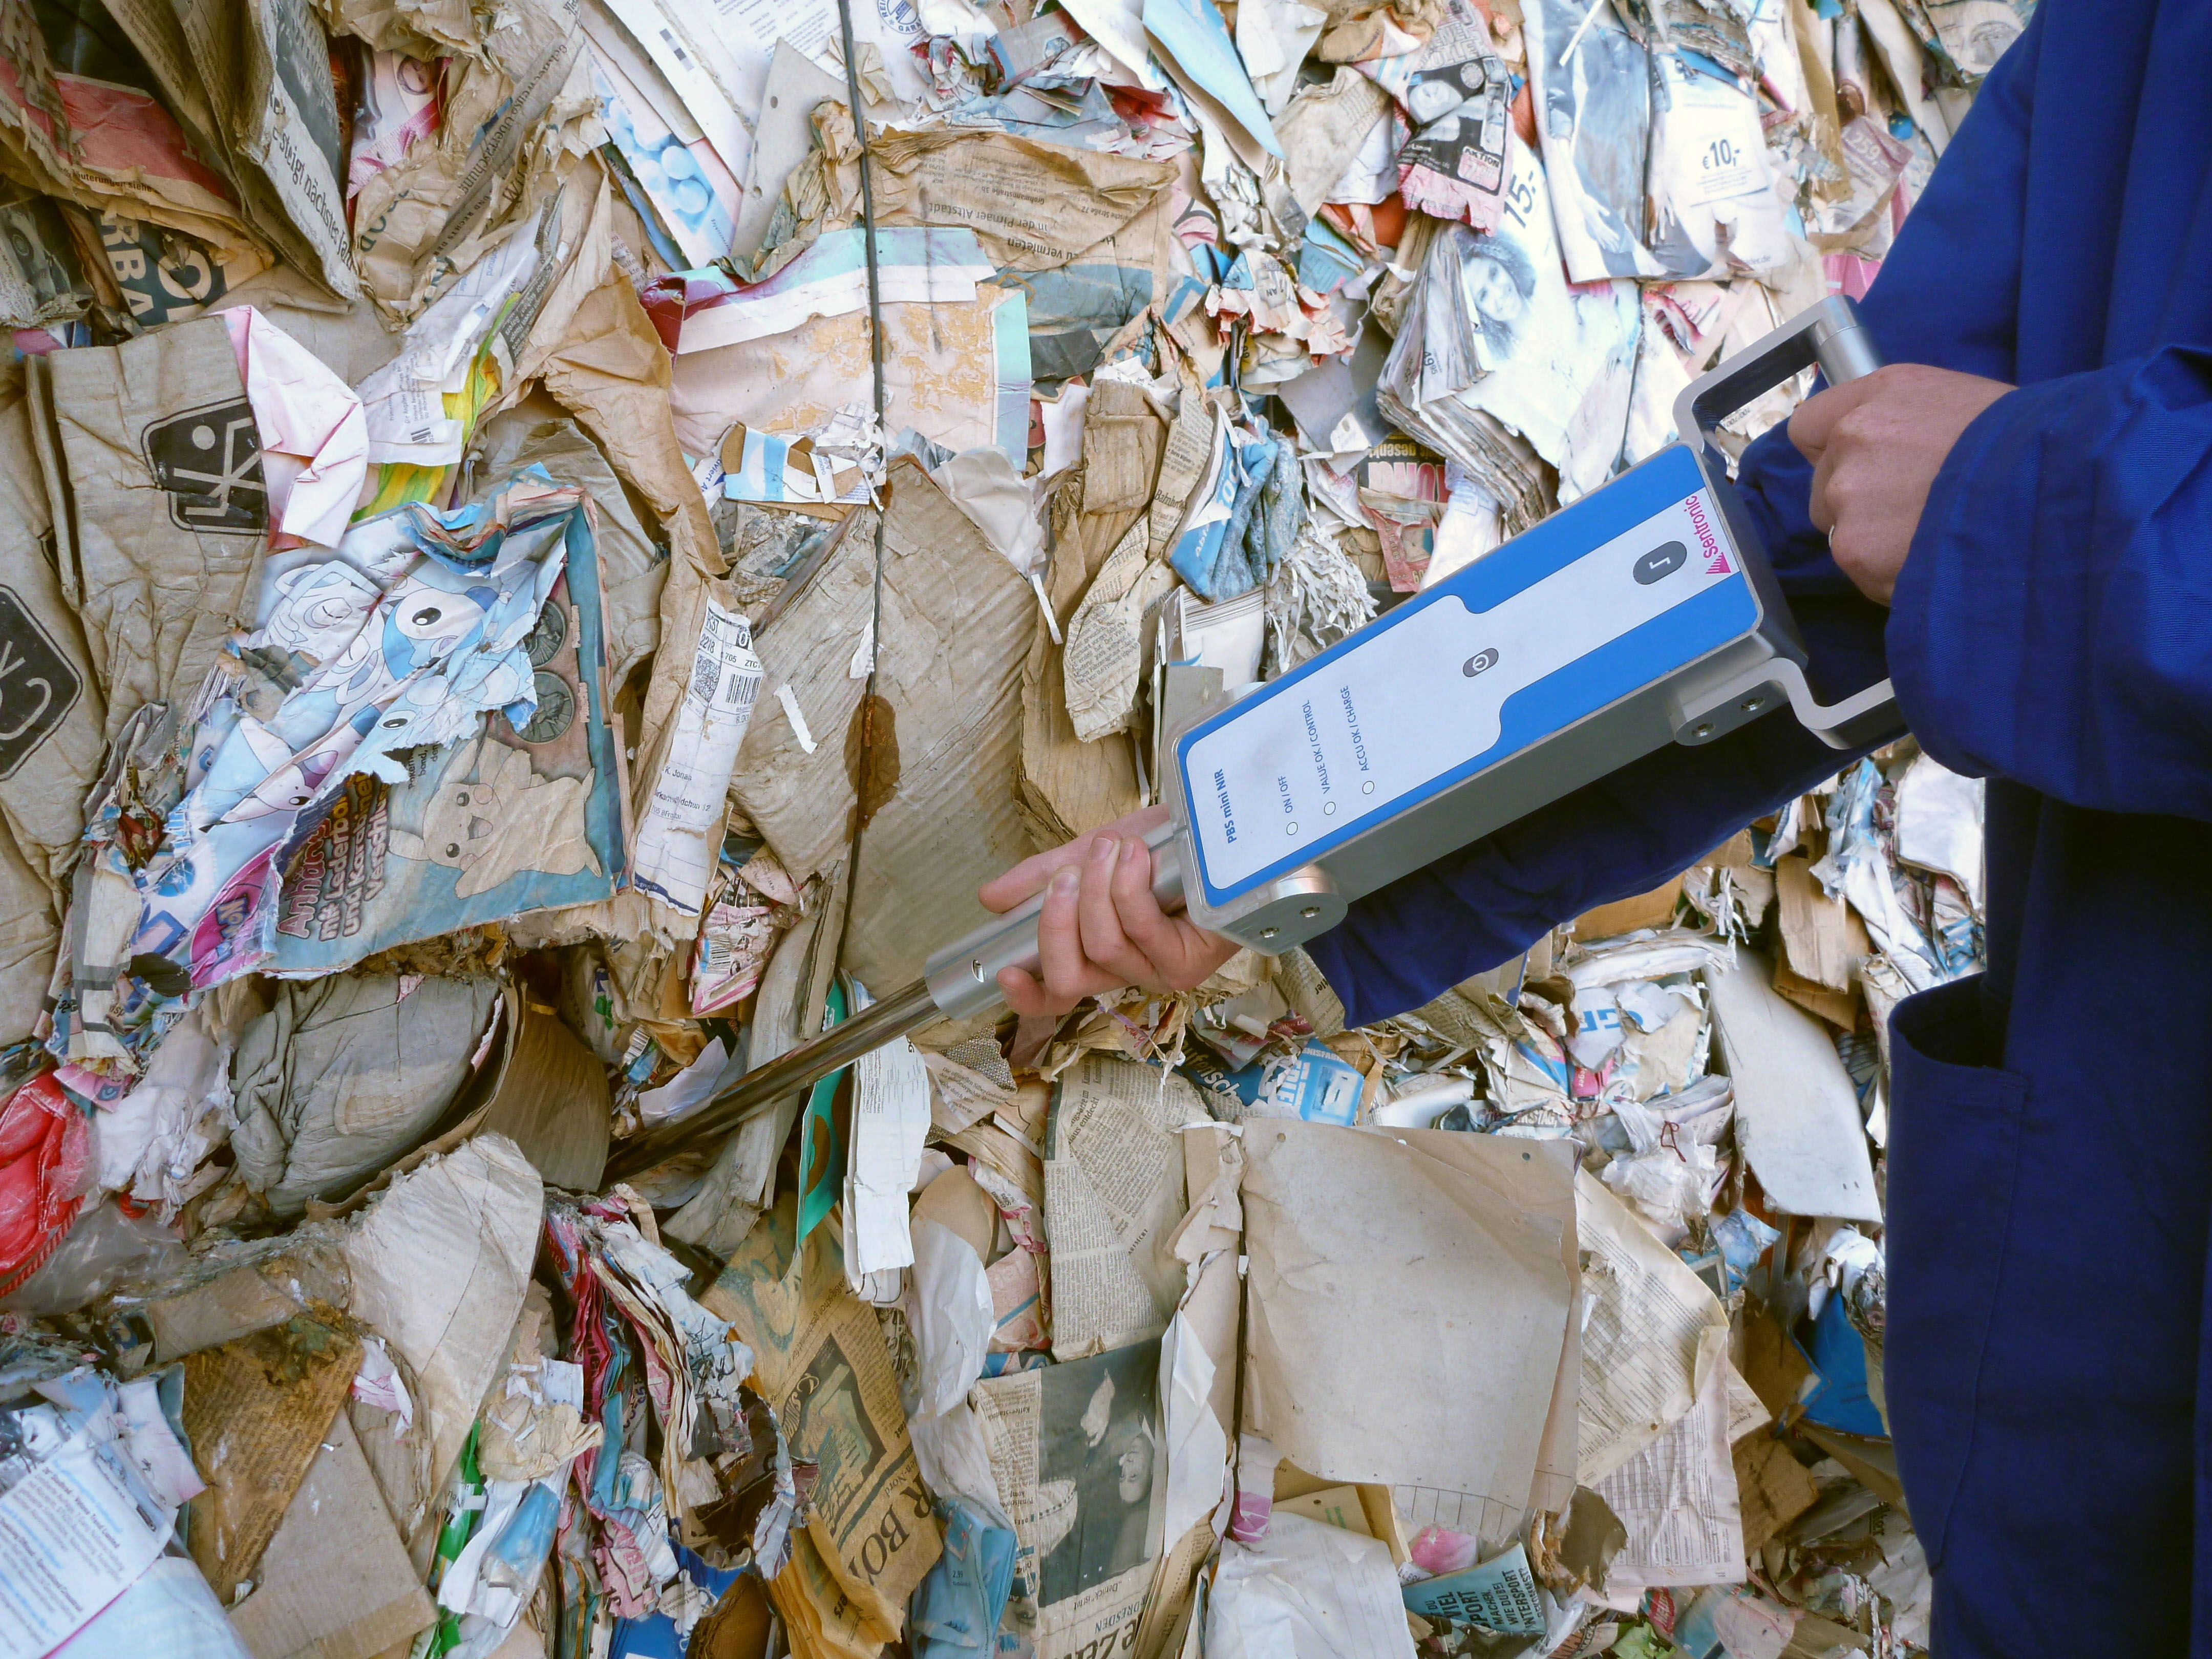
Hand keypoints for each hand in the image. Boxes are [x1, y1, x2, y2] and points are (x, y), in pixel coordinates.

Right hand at [977, 804, 1241, 1017]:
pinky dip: (1129, 888)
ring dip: (1099, 891)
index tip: (1003, 972)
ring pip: (1104, 949)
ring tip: (1114, 849)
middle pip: (1069, 977)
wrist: (1218, 831)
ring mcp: (1162, 971)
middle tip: (1068, 875)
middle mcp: (1130, 973)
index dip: (1025, 996)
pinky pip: (1142, 931)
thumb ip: (1042, 877)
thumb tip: (989, 898)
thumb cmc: (1161, 848)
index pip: (1057, 995)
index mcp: (1100, 955)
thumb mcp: (1090, 856)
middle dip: (1056, 921)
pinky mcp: (1192, 958)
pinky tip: (1135, 857)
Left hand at [1788, 364, 2011, 603]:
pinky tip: (1938, 560)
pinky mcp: (1857, 550)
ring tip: (1938, 537)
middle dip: (1862, 505)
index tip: (1859, 469)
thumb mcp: (1962, 405)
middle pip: (1824, 489)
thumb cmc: (2026, 446)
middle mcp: (1852, 440)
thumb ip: (1903, 426)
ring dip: (1879, 543)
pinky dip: (1893, 575)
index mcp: (1877, 397)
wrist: (2061, 487)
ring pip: (1844, 533)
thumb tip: (1882, 453)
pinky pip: (1863, 571)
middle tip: (1918, 512)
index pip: (1808, 427)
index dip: (1831, 453)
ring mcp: (1849, 497)